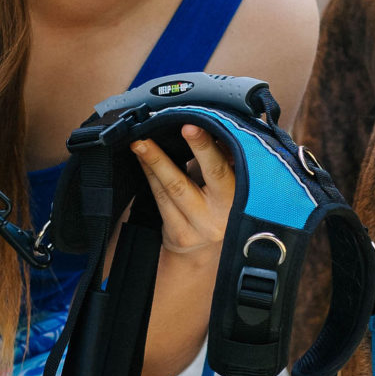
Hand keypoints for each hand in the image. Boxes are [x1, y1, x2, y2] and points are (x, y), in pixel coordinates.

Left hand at [131, 122, 235, 260]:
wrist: (212, 247)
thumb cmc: (222, 203)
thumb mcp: (231, 182)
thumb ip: (225, 158)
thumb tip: (213, 127)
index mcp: (236, 199)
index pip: (217, 170)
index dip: (203, 148)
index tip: (189, 127)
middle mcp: (217, 217)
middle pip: (183, 184)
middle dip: (161, 159)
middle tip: (145, 138)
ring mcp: (197, 228)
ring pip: (167, 191)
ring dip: (151, 164)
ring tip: (139, 144)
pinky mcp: (179, 235)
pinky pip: (160, 201)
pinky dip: (150, 177)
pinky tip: (143, 162)